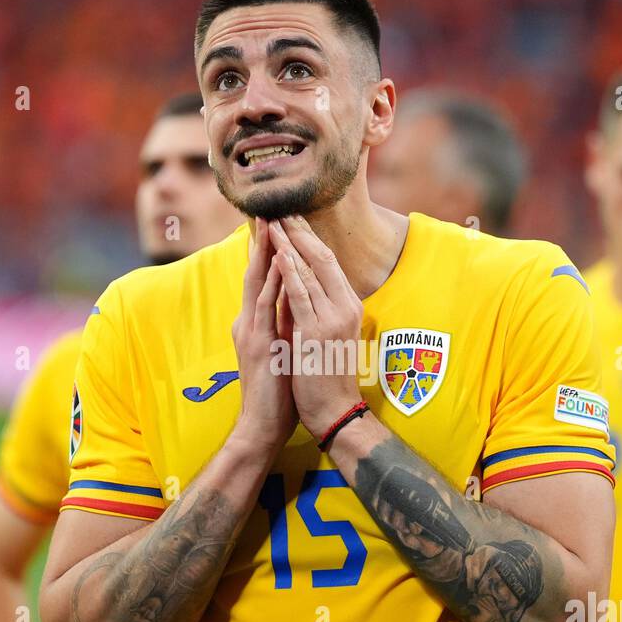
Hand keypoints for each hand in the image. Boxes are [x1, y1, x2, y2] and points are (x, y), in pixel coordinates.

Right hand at [230, 217, 297, 453]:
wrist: (262, 425)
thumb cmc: (276, 391)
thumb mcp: (282, 348)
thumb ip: (284, 322)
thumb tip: (297, 299)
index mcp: (255, 322)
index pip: (262, 278)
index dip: (269, 250)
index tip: (277, 224)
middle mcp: (249, 321)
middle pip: (255, 272)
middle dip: (263, 241)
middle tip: (269, 210)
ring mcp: (251, 331)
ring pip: (257, 283)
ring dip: (264, 253)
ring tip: (269, 224)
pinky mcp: (258, 344)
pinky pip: (265, 307)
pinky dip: (271, 283)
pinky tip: (277, 265)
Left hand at [267, 216, 364, 438]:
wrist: (336, 412)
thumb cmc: (328, 377)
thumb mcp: (327, 335)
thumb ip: (317, 309)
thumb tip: (300, 286)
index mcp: (349, 305)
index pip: (327, 261)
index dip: (308, 237)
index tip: (290, 217)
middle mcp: (345, 307)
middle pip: (321, 258)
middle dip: (298, 232)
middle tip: (279, 209)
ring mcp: (332, 319)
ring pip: (309, 272)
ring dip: (288, 244)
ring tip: (272, 222)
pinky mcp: (316, 333)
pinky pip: (300, 296)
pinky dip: (288, 272)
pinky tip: (278, 253)